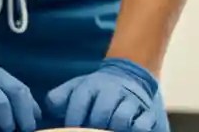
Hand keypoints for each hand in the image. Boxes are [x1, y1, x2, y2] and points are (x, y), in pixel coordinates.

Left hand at [46, 58, 166, 131]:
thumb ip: (60, 96)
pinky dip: (137, 129)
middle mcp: (113, 91)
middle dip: (94, 126)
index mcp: (93, 85)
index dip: (74, 117)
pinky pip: (143, 124)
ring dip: (114, 128)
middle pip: (101, 112)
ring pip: (122, 119)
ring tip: (109, 131)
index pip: (80, 100)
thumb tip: (51, 106)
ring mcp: (131, 101)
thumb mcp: (77, 87)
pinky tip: (129, 131)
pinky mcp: (147, 112)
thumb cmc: (97, 89)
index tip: (71, 128)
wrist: (131, 73)